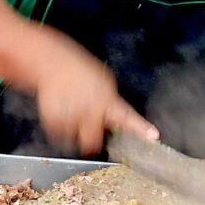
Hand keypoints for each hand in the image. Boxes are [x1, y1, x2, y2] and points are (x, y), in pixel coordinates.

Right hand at [34, 41, 157, 155]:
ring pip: (73, 138)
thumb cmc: (78, 69)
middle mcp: (90, 111)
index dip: (140, 128)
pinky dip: (58, 126)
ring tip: (70, 109)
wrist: (51, 61)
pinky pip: (57, 133)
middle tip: (86, 132)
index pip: (127, 117)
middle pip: (92, 143)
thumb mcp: (102, 81)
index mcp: (106, 100)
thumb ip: (109, 102)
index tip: (153, 136)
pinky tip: (60, 108)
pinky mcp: (53, 120)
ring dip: (73, 130)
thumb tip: (113, 119)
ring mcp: (71, 117)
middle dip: (90, 142)